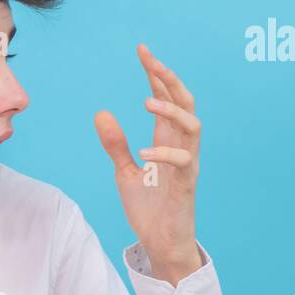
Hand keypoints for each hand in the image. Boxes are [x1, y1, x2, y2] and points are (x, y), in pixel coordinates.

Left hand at [93, 44, 201, 283]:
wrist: (161, 244)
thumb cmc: (149, 208)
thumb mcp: (124, 172)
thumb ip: (116, 144)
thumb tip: (101, 113)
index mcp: (166, 141)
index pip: (165, 99)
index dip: (155, 75)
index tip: (142, 51)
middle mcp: (180, 147)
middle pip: (184, 103)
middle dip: (168, 79)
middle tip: (150, 59)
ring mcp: (186, 165)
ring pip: (192, 126)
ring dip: (172, 110)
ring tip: (147, 101)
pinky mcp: (186, 185)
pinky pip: (184, 162)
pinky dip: (165, 153)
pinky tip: (144, 153)